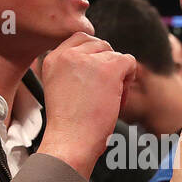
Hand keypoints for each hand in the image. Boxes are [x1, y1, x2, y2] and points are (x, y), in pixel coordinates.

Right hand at [38, 33, 136, 178]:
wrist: (70, 142)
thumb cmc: (68, 125)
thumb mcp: (60, 88)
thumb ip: (72, 69)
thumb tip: (97, 57)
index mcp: (52, 58)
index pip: (80, 39)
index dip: (93, 56)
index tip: (93, 79)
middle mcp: (68, 54)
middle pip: (100, 45)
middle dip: (105, 65)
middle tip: (100, 93)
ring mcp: (88, 60)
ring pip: (115, 55)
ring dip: (117, 76)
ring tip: (107, 100)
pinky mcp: (108, 69)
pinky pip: (129, 62)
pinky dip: (129, 79)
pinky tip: (117, 97)